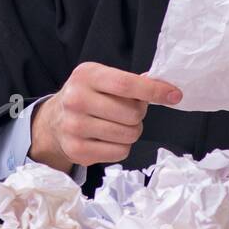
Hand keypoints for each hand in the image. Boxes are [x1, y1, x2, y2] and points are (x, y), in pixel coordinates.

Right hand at [29, 62, 181, 172]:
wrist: (54, 120)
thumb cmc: (88, 96)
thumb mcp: (103, 79)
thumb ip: (131, 82)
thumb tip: (165, 88)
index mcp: (86, 75)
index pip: (127, 84)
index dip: (154, 90)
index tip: (174, 95)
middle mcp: (76, 99)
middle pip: (132, 114)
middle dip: (138, 115)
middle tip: (128, 112)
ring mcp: (74, 126)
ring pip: (128, 135)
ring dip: (131, 132)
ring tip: (117, 125)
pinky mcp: (76, 150)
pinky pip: (119, 152)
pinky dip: (121, 147)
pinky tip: (108, 138)